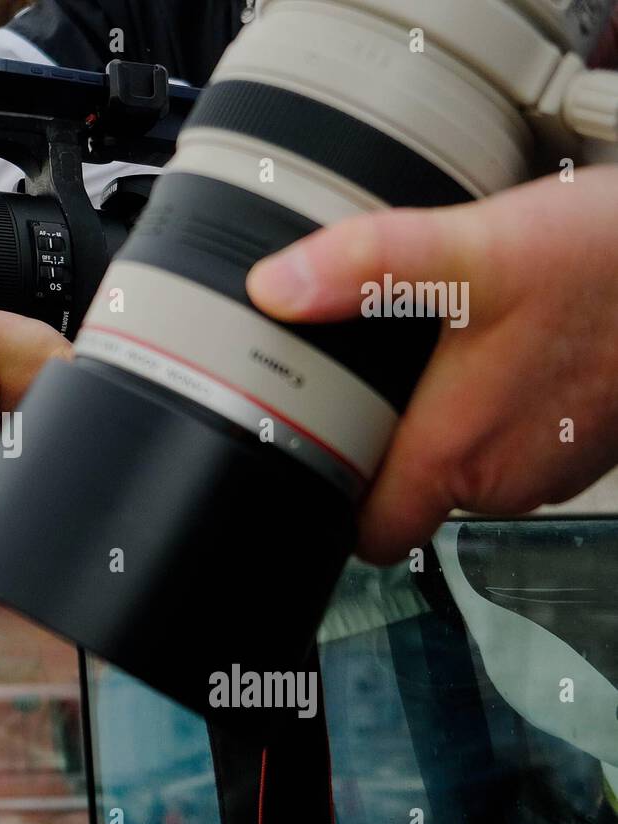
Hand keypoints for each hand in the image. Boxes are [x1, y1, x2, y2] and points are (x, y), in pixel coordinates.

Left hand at [247, 167, 617, 563]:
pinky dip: (495, 405)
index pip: (370, 535)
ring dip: (440, 419)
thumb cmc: (611, 263)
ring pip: (462, 464)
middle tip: (361, 373)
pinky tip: (496, 347)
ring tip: (431, 352)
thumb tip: (277, 288)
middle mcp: (502, 476)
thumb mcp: (478, 249)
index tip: (310, 454)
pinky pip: (513, 439)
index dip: (333, 504)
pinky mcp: (581, 437)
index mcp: (458, 452)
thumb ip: (371, 268)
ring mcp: (548, 462)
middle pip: (406, 492)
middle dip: (379, 441)